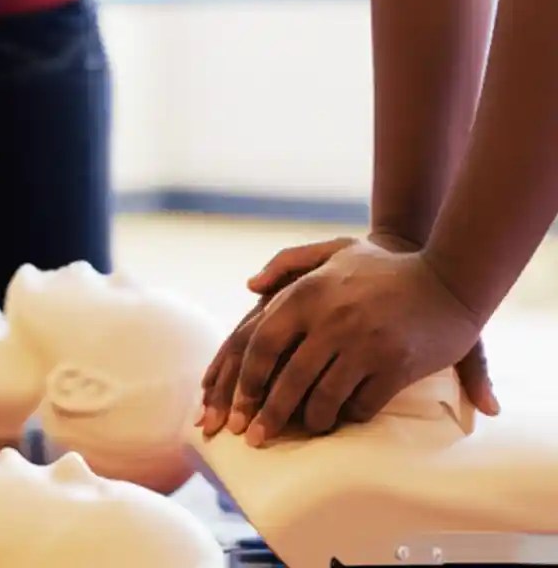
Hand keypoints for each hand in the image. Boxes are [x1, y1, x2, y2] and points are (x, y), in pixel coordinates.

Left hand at [203, 238, 491, 447]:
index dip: (244, 381)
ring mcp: (364, 344)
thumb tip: (250, 287)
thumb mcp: (335, 250)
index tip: (236, 406)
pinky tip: (346, 417)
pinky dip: (349, 415)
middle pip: (286, 381)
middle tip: (255, 437)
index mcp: (307, 293)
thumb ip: (287, 263)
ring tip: (308, 427)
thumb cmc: (385, 266)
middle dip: (267, 415)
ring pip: (323, 399)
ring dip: (312, 421)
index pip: (260, 344)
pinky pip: (361, 405)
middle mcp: (330, 320)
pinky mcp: (395, 366)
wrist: (452, 277)